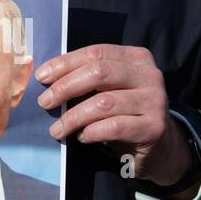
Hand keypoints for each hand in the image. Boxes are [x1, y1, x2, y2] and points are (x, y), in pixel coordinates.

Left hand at [35, 45, 196, 191]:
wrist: (158, 146)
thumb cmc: (125, 113)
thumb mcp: (111, 89)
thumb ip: (88, 78)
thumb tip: (47, 76)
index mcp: (136, 58)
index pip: (96, 52)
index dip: (66, 63)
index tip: (42, 76)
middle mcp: (149, 75)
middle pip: (99, 73)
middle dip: (66, 87)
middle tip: (45, 102)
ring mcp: (155, 100)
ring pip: (104, 103)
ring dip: (73, 117)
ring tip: (57, 129)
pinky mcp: (154, 127)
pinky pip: (114, 127)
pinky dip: (92, 132)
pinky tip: (81, 137)